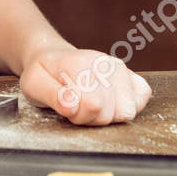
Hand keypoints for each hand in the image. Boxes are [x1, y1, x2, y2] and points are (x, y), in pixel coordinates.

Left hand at [20, 46, 151, 125]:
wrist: (52, 58)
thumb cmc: (44, 74)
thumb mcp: (34, 85)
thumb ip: (52, 96)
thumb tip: (71, 106)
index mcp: (80, 63)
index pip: (93, 104)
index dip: (77, 114)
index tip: (67, 107)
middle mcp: (105, 63)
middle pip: (110, 112)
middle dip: (91, 117)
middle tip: (77, 106)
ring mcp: (121, 68)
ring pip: (127, 111)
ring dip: (108, 115)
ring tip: (90, 104)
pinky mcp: (131, 76)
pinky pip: (143, 98)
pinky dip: (127, 106)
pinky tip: (109, 102)